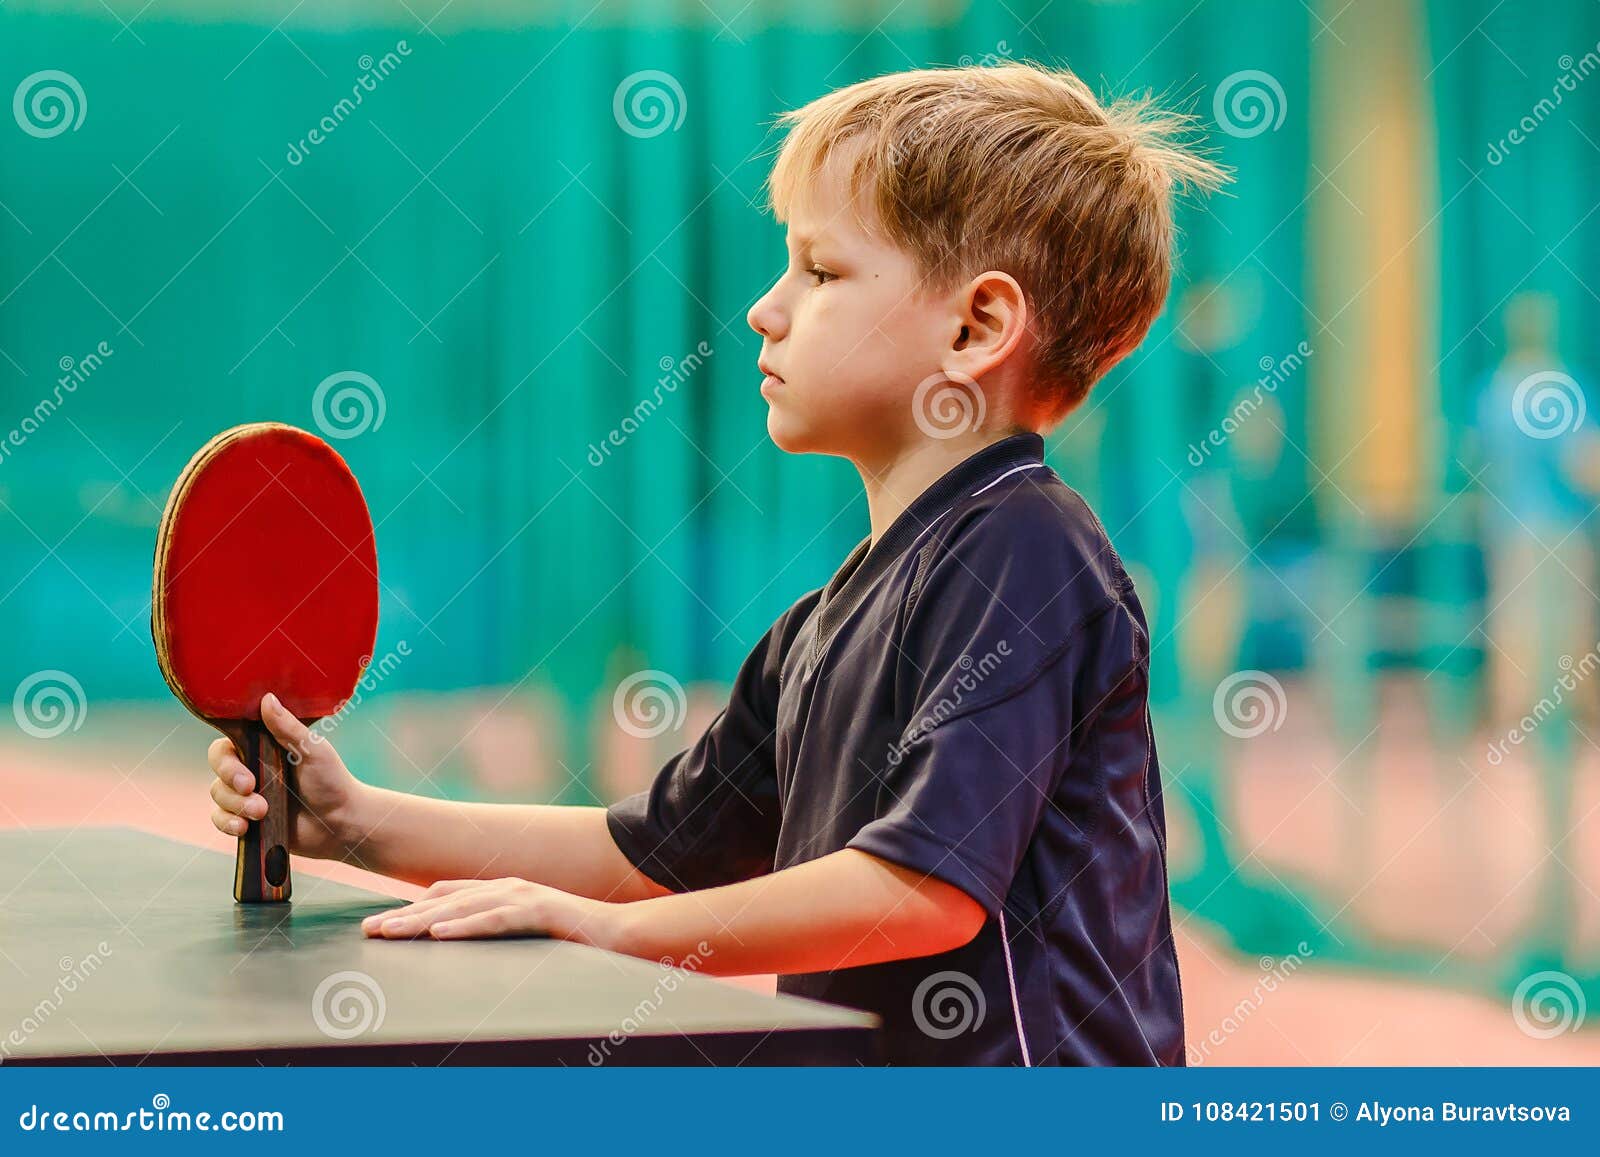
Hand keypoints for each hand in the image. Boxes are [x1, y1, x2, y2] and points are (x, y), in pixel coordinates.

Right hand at [208, 691, 369, 861]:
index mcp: (262, 746)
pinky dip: (227, 823)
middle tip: (251, 789)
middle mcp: (250, 768)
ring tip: (262, 812)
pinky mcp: (246, 819)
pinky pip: (220, 819)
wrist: (340, 821)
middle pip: (218, 770)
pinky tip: (243, 827)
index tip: (247, 774)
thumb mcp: (313, 750)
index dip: (225, 760)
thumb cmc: (331, 780)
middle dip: (230, 782)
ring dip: (235, 805)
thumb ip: (288, 728)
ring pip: (218, 795)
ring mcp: (247, 795)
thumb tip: (267, 698)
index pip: (226, 745)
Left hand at [360, 876, 618, 944]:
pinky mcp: (539, 911)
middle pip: (444, 901)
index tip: (378, 925)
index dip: (409, 909)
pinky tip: (440, 935)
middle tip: (368, 930)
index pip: (444, 896)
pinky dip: (465, 927)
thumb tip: (455, 932)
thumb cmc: (572, 934)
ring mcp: (523, 896)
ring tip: (391, 933)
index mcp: (500, 890)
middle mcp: (506, 887)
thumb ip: (493, 924)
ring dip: (422, 922)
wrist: (619, 931)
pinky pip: (495, 920)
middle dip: (403, 916)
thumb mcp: (523, 928)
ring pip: (462, 909)